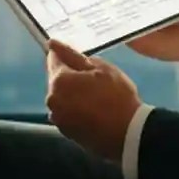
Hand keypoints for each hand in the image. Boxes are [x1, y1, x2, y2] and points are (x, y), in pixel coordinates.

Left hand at [44, 39, 142, 161]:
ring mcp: (58, 118)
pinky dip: (76, 108)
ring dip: (73, 93)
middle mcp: (52, 99)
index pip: (53, 59)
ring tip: (96, 96)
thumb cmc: (116, 97)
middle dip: (71, 76)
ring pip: (62, 97)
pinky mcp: (65, 132)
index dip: (67, 55)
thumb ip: (74, 55)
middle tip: (95, 79)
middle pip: (57, 80)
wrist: (127, 135)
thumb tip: (53, 44)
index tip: (80, 58)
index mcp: (59, 81)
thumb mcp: (102, 69)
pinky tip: (94, 111)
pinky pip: (67, 112)